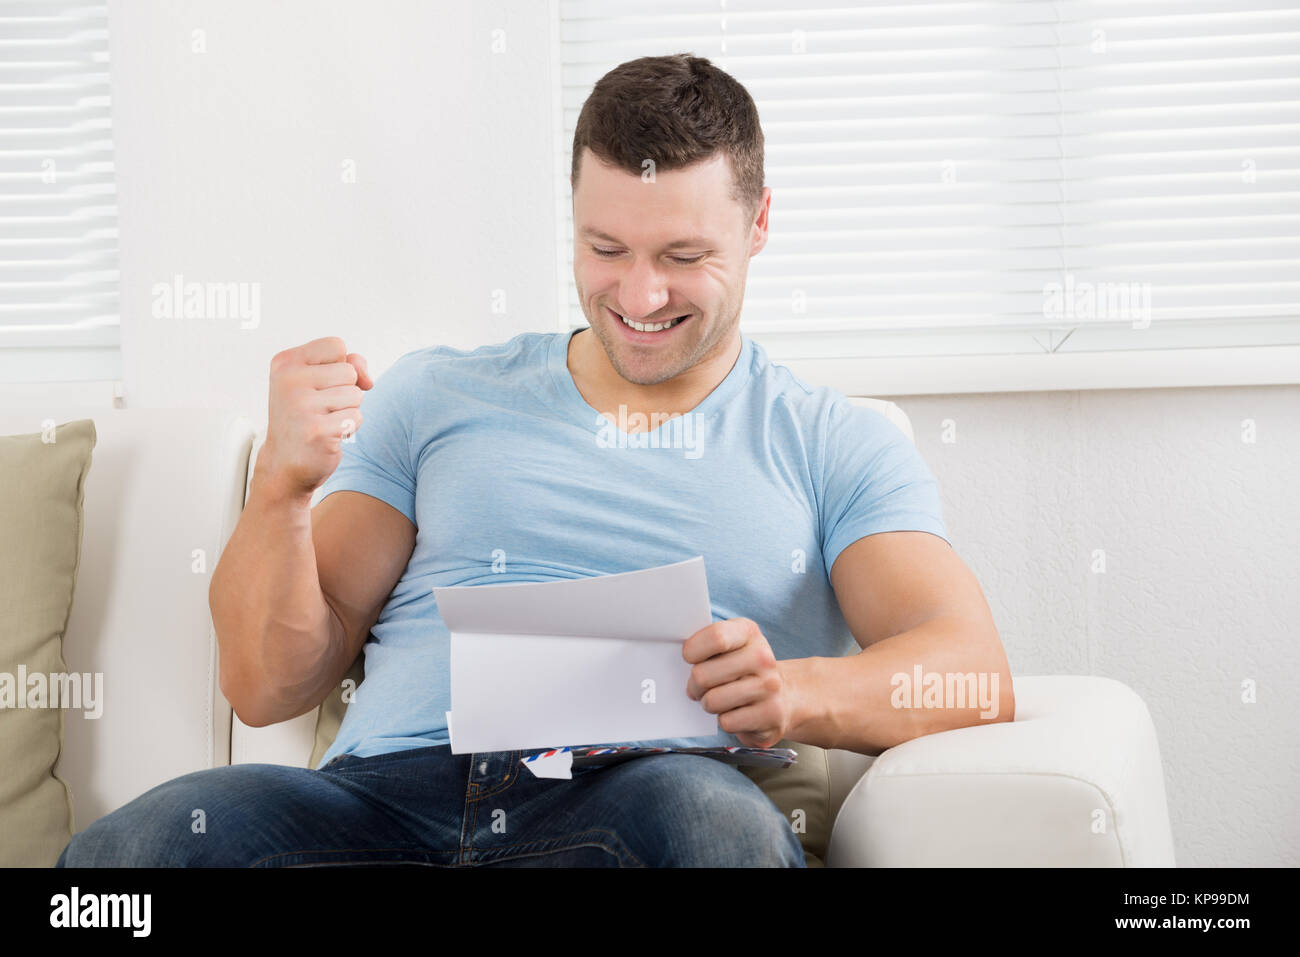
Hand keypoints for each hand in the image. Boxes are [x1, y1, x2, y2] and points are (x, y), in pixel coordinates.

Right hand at [258, 336, 373, 501]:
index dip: (340, 365)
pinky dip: (348, 428)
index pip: (336, 345)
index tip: (320, 384)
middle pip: (349, 371)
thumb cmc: (306, 417)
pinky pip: (356, 417)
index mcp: (285, 362)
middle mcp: (289, 381)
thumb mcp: (319, 380)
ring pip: (356, 395)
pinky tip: (327, 435)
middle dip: (344, 391)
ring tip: (323, 421)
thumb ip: (348, 364)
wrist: (285, 463)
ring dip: (347, 410)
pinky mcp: (317, 430)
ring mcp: (301, 406)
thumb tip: (366, 379)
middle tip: (320, 408)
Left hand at [682, 618, 795, 748]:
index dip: (692, 650)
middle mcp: (763, 657)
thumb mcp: (730, 647)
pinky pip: (727, 722)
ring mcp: (769, 687)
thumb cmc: (743, 669)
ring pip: (713, 701)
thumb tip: (675, 657)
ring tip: (718, 699)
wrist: (786, 697)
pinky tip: (736, 713)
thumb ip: (705, 645)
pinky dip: (725, 721)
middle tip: (700, 687)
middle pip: (703, 675)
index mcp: (749, 632)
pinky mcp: (771, 715)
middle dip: (694, 685)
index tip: (689, 658)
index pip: (715, 637)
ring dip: (709, 704)